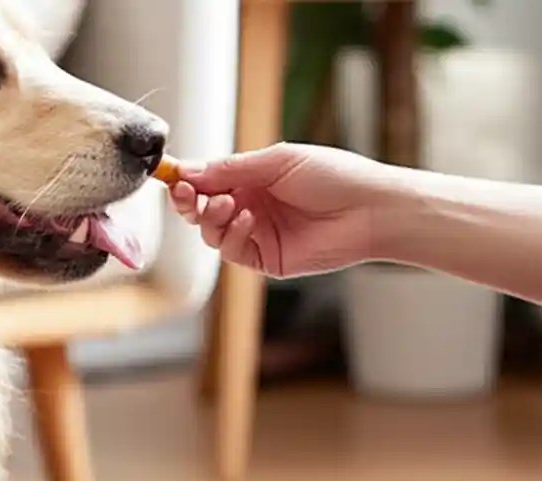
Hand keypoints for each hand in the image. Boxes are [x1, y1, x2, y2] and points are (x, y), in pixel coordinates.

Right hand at [170, 143, 399, 277]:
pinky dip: (231, 235)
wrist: (370, 209)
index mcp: (252, 178)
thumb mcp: (277, 161)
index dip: (186, 179)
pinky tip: (248, 219)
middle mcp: (250, 206)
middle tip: (186, 193)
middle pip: (201, 208)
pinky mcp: (265, 259)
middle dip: (189, 201)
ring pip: (210, 232)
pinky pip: (231, 250)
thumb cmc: (334, 176)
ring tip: (228, 203)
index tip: (171, 176)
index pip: (207, 180)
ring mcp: (256, 234)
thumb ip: (231, 167)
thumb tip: (188, 170)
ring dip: (210, 217)